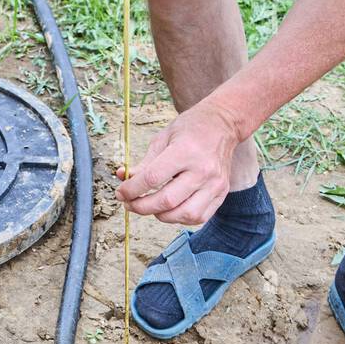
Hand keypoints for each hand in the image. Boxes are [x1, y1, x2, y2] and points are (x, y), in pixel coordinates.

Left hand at [115, 100, 240, 224]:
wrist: (223, 125)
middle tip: (130, 204)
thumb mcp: (163, 138)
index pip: (152, 178)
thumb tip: (122, 178)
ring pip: (183, 214)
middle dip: (141, 207)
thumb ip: (144, 162)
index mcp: (186, 151)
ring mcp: (215, 184)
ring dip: (161, 215)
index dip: (131, 189)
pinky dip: (180, 218)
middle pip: (167, 201)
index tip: (121, 193)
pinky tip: (170, 209)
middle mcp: (203, 170)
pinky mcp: (221, 194)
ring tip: (151, 207)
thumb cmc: (190, 129)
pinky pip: (198, 217)